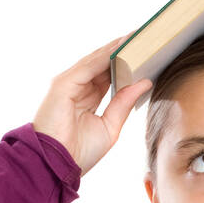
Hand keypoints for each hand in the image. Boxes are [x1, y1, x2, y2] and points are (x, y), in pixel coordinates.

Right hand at [32, 33, 151, 175]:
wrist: (56, 166)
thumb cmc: (78, 152)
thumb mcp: (110, 127)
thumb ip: (123, 103)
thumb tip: (144, 82)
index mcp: (86, 98)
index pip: (108, 74)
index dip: (126, 63)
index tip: (147, 52)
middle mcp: (76, 86)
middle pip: (103, 63)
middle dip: (123, 50)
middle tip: (146, 37)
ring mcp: (68, 83)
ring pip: (96, 60)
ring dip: (117, 47)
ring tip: (139, 36)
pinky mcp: (63, 83)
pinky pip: (89, 65)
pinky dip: (106, 55)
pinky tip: (123, 47)